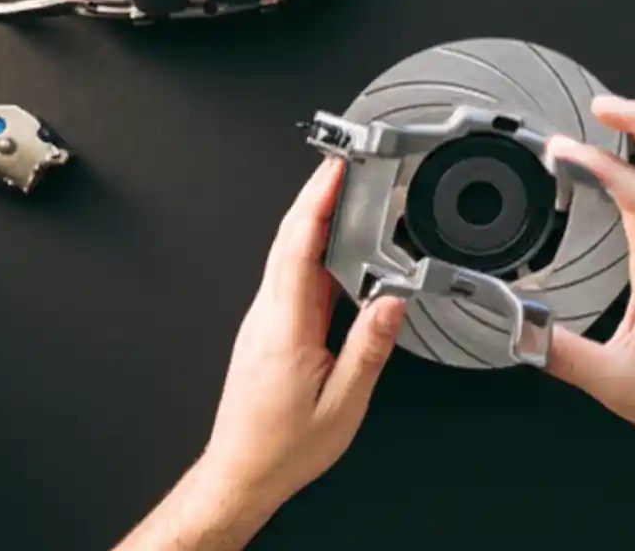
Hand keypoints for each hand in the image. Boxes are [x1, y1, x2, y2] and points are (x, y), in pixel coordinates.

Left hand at [115, 159, 405, 549]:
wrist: (242, 471)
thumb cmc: (284, 446)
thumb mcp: (342, 403)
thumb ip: (369, 348)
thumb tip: (392, 300)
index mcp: (284, 327)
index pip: (299, 248)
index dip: (317, 202)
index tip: (335, 170)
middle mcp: (267, 316)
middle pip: (287, 240)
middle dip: (313, 195)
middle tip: (340, 163)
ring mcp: (263, 321)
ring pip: (285, 255)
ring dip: (310, 219)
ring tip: (340, 193)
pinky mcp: (267, 330)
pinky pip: (289, 277)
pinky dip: (308, 248)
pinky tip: (331, 247)